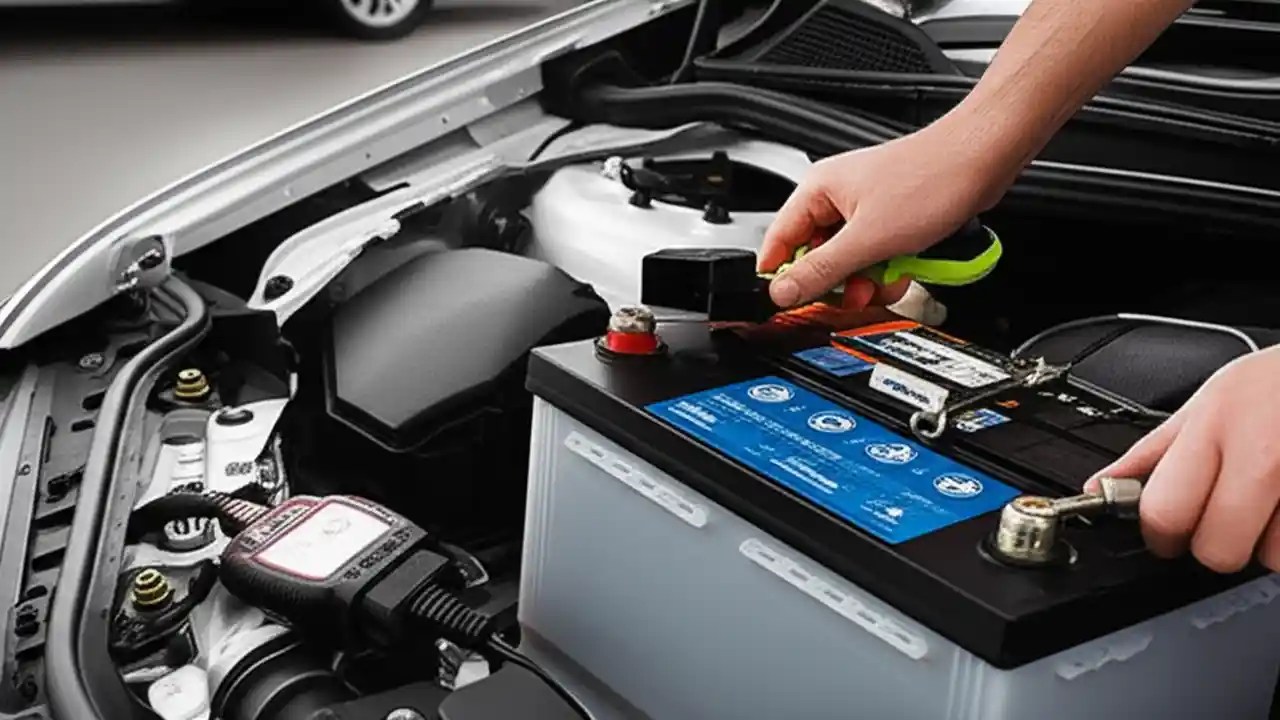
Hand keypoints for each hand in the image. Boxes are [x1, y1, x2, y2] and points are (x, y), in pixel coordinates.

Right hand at [759, 120, 1009, 309]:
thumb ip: (821, 270)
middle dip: (838, 281)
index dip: (781, 277)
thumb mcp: (867, 240)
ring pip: (848, 260)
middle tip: (856, 292)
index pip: (777, 242)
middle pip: (815, 256)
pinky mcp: (890, 219)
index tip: (791, 304)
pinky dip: (888, 268)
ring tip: (889, 277)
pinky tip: (905, 266)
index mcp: (817, 190)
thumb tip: (782, 292)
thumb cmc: (932, 179)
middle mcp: (836, 197)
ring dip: (868, 278)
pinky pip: (875, 255)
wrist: (982, 159)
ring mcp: (865, 208)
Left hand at [1090, 346, 1279, 572]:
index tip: (1163, 535)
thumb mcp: (1208, 400)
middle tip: (1218, 521)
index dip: (1158, 535)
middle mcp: (1261, 458)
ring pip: (1268, 558)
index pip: (1164, 512)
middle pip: (1216, 550)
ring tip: (1267, 503)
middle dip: (1212, 546)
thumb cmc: (1275, 384)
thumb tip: (1102, 486)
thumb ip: (1153, 450)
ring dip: (1263, 544)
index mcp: (1213, 429)